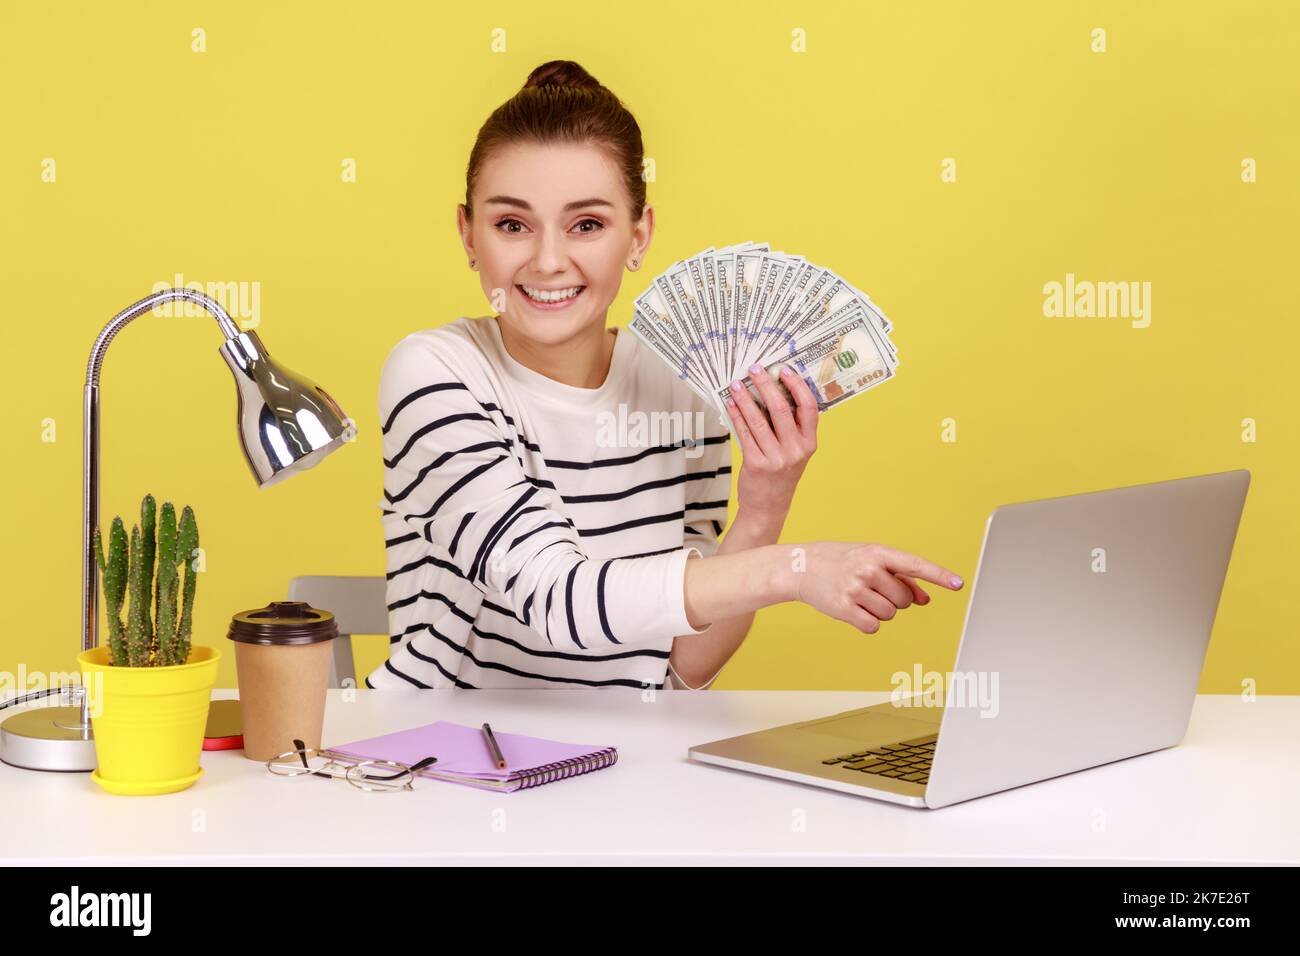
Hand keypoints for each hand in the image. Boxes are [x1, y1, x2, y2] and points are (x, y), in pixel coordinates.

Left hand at [726, 363, 818, 525]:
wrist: (769, 507)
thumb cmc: (781, 474)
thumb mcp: (795, 452)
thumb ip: (790, 427)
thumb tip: (771, 392)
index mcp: (809, 443)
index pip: (809, 407)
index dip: (797, 385)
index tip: (784, 370)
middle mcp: (796, 450)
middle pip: (781, 408)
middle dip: (765, 385)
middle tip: (755, 369)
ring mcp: (776, 458)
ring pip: (758, 419)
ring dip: (745, 398)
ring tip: (736, 384)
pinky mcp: (756, 464)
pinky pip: (744, 433)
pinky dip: (736, 416)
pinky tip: (731, 405)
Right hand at [786, 541, 963, 633]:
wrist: (799, 567)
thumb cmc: (840, 562)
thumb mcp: (870, 559)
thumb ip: (899, 576)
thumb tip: (925, 599)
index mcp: (878, 552)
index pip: (915, 564)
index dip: (939, 575)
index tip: (958, 584)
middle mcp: (868, 569)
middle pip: (904, 599)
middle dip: (894, 599)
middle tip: (872, 589)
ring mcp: (856, 588)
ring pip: (890, 614)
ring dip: (879, 611)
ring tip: (859, 596)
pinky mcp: (844, 608)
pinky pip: (873, 626)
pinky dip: (867, 622)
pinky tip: (852, 610)